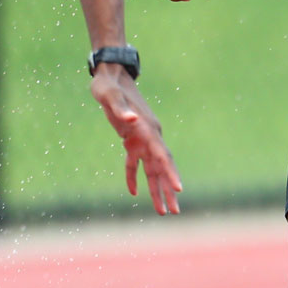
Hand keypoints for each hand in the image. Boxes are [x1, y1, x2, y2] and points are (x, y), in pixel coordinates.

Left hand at [91, 71, 182, 214]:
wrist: (110, 76)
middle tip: (175, 212)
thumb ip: (120, 108)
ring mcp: (141, 139)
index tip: (179, 189)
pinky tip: (134, 193)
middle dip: (169, 189)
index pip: (163, 155)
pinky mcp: (131, 140)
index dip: (171, 173)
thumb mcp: (109, 96)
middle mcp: (149, 136)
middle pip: (163, 167)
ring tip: (162, 211)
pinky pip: (134, 164)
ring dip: (156, 189)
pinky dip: (134, 178)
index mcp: (147, 129)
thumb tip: (131, 119)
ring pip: (152, 169)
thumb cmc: (108, 86)